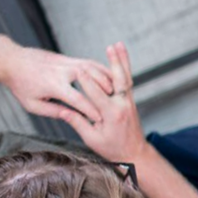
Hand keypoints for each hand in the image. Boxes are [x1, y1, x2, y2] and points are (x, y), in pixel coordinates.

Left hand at [0, 46, 113, 123]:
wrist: (13, 60)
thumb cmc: (21, 85)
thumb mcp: (32, 104)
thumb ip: (53, 111)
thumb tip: (70, 117)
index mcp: (54, 85)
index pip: (78, 99)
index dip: (90, 110)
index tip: (101, 120)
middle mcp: (64, 71)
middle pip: (92, 80)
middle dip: (106, 93)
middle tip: (116, 106)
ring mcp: (68, 62)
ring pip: (95, 69)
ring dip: (108, 80)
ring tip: (118, 92)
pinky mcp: (69, 58)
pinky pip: (91, 63)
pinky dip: (103, 71)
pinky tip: (110, 79)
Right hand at [56, 42, 147, 162]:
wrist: (134, 153)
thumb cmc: (112, 149)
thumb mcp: (92, 139)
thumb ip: (78, 123)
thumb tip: (63, 111)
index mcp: (111, 115)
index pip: (97, 95)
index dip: (87, 82)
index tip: (78, 69)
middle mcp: (122, 105)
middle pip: (118, 80)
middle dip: (113, 63)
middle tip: (110, 47)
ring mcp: (129, 101)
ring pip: (125, 77)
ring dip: (121, 60)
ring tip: (118, 44)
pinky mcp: (130, 100)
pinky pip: (127, 80)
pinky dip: (124, 67)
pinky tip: (121, 56)